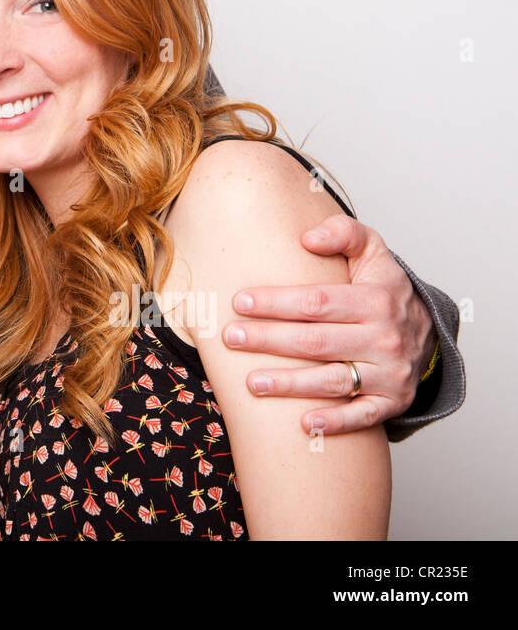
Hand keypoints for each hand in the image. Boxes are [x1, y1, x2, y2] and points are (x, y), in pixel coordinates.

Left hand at [222, 215, 433, 435]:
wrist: (427, 331)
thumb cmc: (383, 288)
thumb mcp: (372, 251)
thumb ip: (343, 233)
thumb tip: (308, 237)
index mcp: (376, 299)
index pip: (317, 302)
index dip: (276, 302)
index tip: (240, 301)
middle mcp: (384, 338)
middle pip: (316, 342)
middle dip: (269, 340)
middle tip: (230, 338)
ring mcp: (389, 373)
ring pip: (333, 381)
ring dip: (290, 384)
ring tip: (251, 382)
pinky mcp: (392, 402)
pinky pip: (363, 416)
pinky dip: (336, 422)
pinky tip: (305, 424)